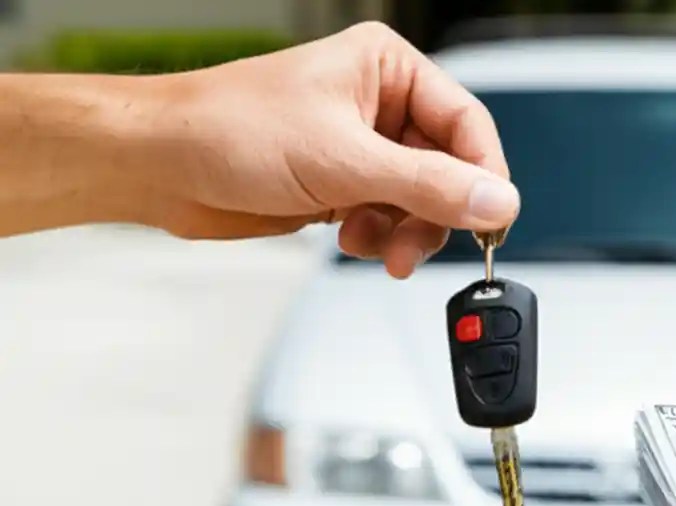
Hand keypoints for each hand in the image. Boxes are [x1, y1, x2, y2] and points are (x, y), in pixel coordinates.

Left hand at [145, 22, 519, 277]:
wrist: (160, 165)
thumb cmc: (227, 129)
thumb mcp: (342, 160)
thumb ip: (428, 185)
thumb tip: (495, 201)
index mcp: (387, 68)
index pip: (466, 124)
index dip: (482, 176)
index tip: (490, 220)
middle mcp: (380, 105)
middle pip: (448, 169)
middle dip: (435, 214)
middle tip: (419, 245)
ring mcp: (361, 148)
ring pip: (421, 202)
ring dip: (404, 232)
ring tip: (374, 245)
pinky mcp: (343, 185)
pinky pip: (390, 219)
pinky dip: (379, 239)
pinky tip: (349, 238)